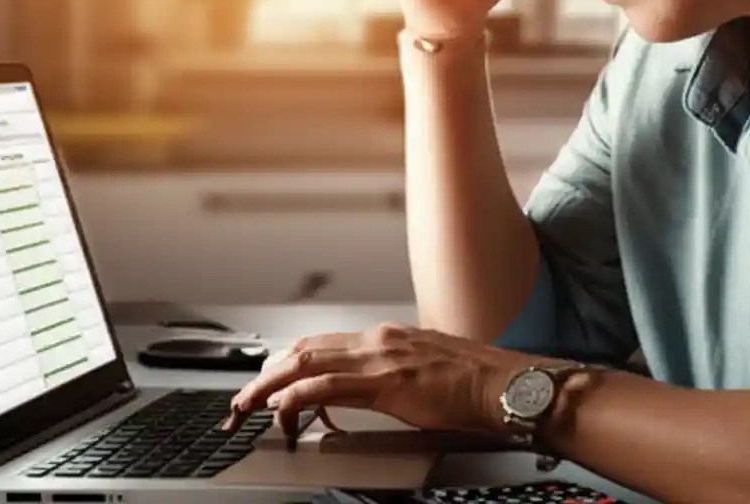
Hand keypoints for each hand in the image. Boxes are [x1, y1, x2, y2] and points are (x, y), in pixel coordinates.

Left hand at [223, 323, 548, 442]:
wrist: (507, 385)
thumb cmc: (478, 384)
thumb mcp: (427, 373)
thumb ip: (396, 378)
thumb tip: (377, 394)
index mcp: (387, 337)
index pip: (322, 344)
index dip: (287, 361)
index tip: (267, 380)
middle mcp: (378, 340)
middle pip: (304, 350)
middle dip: (266, 373)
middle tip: (243, 398)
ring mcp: (381, 358)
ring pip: (305, 364)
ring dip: (269, 385)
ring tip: (247, 407)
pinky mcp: (387, 382)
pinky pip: (327, 388)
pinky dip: (297, 398)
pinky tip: (282, 411)